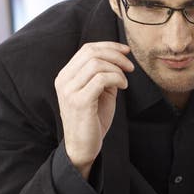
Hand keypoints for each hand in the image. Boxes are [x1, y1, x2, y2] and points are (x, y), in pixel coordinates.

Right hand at [54, 42, 132, 178]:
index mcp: (66, 75)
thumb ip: (104, 75)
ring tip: (124, 82)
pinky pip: (101, 79)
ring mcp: (69, 91)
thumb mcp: (99, 93)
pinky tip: (122, 87)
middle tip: (130, 67)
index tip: (126, 51)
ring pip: (96, 64)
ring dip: (117, 69)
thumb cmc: (93, 120)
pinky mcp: (79, 101)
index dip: (109, 46)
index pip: (87, 49)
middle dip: (116, 55)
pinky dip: (116, 78)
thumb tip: (119, 59)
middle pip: (91, 52)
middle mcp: (64, 80)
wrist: (83, 147)